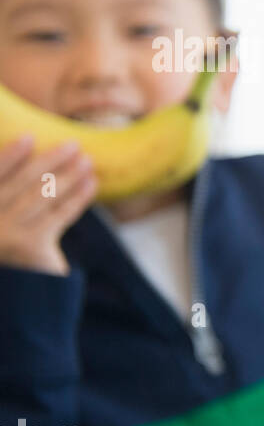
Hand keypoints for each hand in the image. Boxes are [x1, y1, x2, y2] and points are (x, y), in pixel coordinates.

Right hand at [0, 136, 96, 275]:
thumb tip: (31, 148)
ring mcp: (6, 234)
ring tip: (87, 161)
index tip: (29, 137)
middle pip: (21, 183)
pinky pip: (60, 215)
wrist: (22, 289)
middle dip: (50, 161)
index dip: (8, 156)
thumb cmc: (13, 245)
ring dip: (68, 176)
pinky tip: (91, 184)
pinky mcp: (31, 245)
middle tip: (73, 144)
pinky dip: (77, 197)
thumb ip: (9, 190)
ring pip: (43, 197)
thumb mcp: (5, 216)